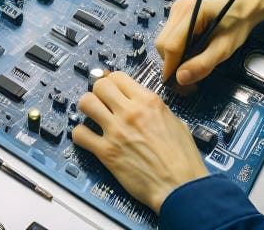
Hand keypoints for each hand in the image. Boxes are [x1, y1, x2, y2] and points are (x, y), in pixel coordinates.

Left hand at [72, 71, 208, 212]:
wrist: (180, 187)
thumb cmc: (182, 159)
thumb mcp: (175, 121)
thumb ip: (156, 109)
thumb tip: (146, 106)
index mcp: (148, 101)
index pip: (118, 76)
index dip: (113, 82)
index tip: (111, 88)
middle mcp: (130, 112)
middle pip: (99, 85)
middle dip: (98, 91)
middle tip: (101, 101)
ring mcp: (116, 131)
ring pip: (86, 103)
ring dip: (86, 108)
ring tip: (91, 116)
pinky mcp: (107, 152)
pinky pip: (80, 134)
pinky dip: (80, 135)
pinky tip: (87, 138)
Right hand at [156, 0, 263, 85]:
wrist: (242, 9)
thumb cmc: (236, 27)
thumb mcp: (224, 49)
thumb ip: (202, 64)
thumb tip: (179, 79)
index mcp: (190, 14)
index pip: (170, 46)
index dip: (171, 68)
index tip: (179, 86)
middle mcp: (178, 8)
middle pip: (163, 44)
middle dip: (172, 63)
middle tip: (189, 76)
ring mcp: (176, 9)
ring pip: (163, 41)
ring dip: (173, 56)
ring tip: (192, 62)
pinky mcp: (176, 13)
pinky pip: (168, 36)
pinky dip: (176, 48)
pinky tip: (191, 50)